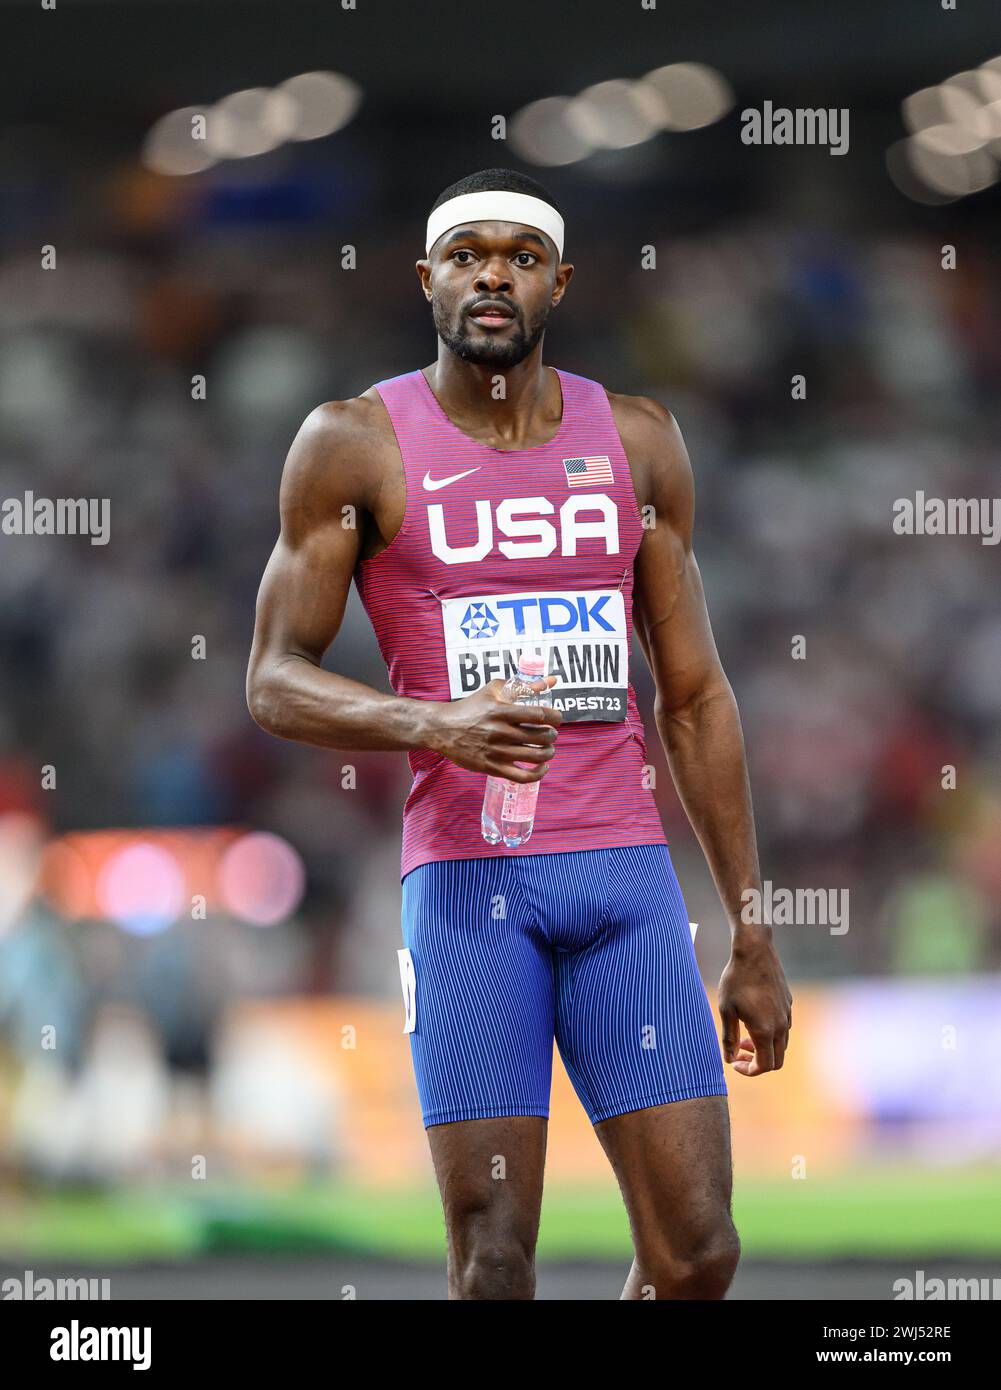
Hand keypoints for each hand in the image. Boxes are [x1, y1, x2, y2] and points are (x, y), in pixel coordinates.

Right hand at [425, 676, 561, 782]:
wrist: (441, 728)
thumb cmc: (470, 707)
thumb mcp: (494, 690)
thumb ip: (524, 686)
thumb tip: (550, 681)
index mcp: (501, 711)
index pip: (539, 715)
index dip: (555, 717)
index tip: (556, 719)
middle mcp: (500, 732)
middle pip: (541, 737)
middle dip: (552, 736)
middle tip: (550, 734)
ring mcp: (496, 751)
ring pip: (535, 757)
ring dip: (548, 753)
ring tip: (547, 749)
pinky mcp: (491, 767)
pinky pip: (522, 777)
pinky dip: (538, 774)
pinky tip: (542, 767)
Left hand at [718, 930, 792, 1076]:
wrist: (755, 951)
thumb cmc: (736, 979)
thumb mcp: (726, 1010)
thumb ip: (729, 1038)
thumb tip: (729, 1059)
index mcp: (765, 1031)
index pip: (764, 1066)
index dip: (748, 1070)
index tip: (734, 1062)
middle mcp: (781, 1026)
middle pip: (777, 1061)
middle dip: (758, 1063)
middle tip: (739, 1052)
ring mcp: (787, 1014)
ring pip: (781, 1045)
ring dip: (765, 1048)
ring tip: (744, 1036)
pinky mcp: (788, 1003)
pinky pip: (784, 1028)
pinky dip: (771, 1034)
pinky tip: (754, 1019)